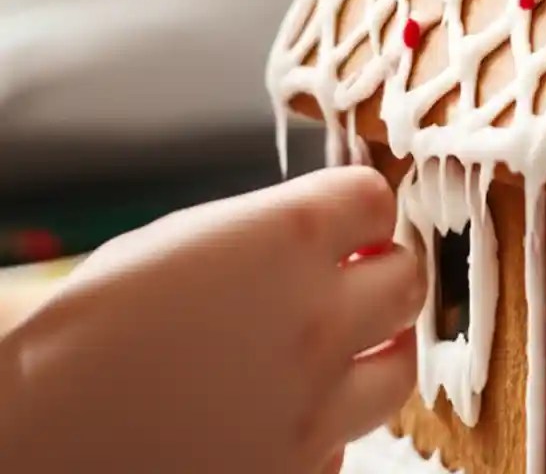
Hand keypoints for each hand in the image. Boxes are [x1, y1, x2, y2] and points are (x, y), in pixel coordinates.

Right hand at [0, 167, 424, 473]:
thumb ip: (267, 236)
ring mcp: (318, 401)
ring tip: (335, 351)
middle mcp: (318, 316)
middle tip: (354, 279)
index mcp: (284, 239)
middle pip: (407, 278)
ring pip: (399, 366)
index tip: (351, 221)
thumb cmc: (84, 335)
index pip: (374, 200)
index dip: (360, 209)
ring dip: (375, 351)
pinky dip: (325, 424)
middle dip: (382, 273)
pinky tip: (280, 414)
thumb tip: (326, 235)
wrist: (37, 440)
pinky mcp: (304, 467)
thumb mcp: (178, 247)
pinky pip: (346, 438)